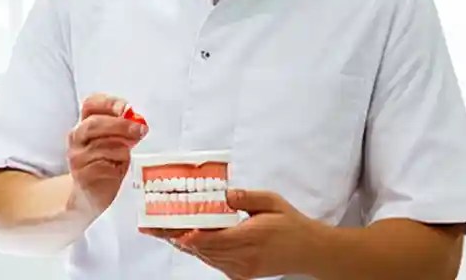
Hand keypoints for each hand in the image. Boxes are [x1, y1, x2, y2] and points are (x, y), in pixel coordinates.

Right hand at [66, 94, 148, 215]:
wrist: (89, 194)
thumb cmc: (105, 163)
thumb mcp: (114, 142)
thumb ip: (123, 130)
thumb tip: (139, 123)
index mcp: (84, 124)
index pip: (91, 104)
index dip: (109, 103)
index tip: (127, 108)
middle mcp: (76, 138)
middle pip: (95, 124)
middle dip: (120, 125)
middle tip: (140, 130)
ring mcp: (77, 157)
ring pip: (102, 146)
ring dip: (121, 150)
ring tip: (128, 155)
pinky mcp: (82, 175)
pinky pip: (103, 166)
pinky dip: (115, 166)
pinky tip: (118, 169)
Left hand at [141, 189, 321, 279]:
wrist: (309, 251)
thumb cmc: (290, 223)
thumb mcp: (272, 201)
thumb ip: (248, 197)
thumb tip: (225, 193)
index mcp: (253, 237)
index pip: (217, 239)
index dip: (194, 236)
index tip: (176, 230)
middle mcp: (245, 257)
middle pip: (205, 249)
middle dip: (179, 237)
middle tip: (155, 226)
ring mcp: (242, 269)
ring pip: (207, 258)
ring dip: (185, 245)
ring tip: (163, 231)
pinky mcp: (242, 275)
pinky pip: (215, 263)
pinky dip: (199, 252)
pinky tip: (186, 240)